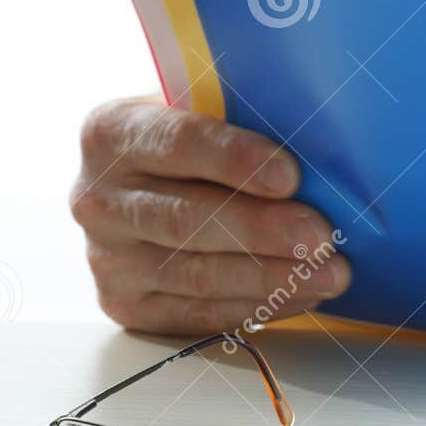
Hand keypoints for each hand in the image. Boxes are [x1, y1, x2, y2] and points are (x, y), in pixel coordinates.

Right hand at [70, 96, 350, 335]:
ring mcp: (106, 257)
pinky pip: (197, 313)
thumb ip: (235, 121)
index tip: (290, 175)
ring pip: (196, 273)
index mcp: (111, 133)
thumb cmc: (188, 145)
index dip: (234, 159)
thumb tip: (318, 150)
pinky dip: (256, 306)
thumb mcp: (197, 112)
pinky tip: (299, 295)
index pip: (174, 142)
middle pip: (187, 218)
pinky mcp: (124, 304)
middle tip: (320, 236)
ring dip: (271, 277)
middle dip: (261, 230)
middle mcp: (96, 198)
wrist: (143, 190)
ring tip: (329, 274)